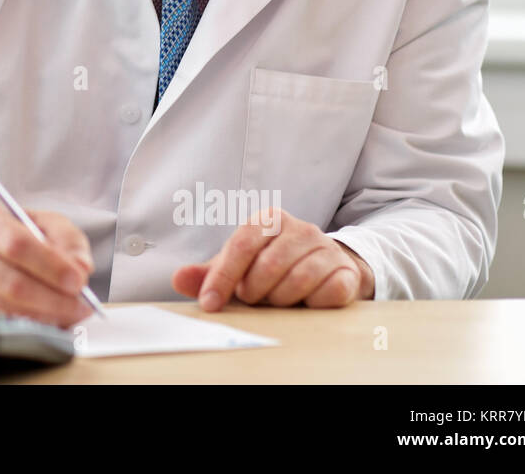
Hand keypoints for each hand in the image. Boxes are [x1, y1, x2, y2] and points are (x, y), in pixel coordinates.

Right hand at [0, 204, 95, 327]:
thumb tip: (81, 268)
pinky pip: (3, 325)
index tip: (78, 280)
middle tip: (81, 305)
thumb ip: (66, 238)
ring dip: (47, 316)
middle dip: (55, 299)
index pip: (18, 245)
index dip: (51, 266)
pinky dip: (32, 326)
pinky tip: (49, 319)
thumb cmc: (7, 235)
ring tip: (71, 313)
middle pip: (14, 284)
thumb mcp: (39, 221)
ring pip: (9, 309)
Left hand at [171, 209, 373, 310]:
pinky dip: (312, 303)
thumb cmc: (273, 268)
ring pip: (298, 280)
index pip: (240, 246)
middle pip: (268, 266)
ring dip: (282, 300)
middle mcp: (299, 228)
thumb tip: (178, 279)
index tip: (210, 304)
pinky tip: (306, 303)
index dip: (222, 277)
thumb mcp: (238, 269)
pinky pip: (328, 292)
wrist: (324, 269)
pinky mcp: (347, 271)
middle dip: (255, 292)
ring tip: (279, 300)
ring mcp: (326, 248)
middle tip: (256, 298)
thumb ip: (208, 274)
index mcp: (268, 220)